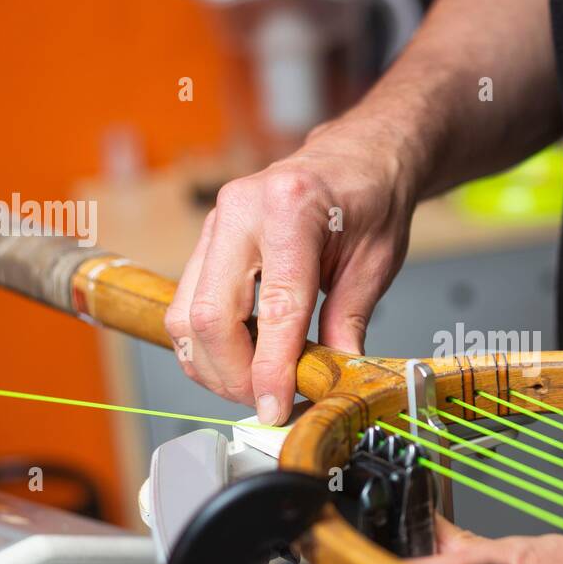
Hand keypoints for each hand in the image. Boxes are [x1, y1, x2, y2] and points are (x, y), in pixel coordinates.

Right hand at [164, 118, 418, 423]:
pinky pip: (188, 303)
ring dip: (214, 364)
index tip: (277, 407)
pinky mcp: (207, 239)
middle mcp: (242, 211)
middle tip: (266, 402)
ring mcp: (217, 223)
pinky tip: (239, 359)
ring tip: (253, 386)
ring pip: (186, 315)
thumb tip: (331, 380)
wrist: (354, 156)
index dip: (270, 369)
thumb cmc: (369, 197)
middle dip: (233, 374)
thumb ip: (350, 322)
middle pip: (210, 316)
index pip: (274, 308)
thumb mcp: (376, 262)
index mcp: (293, 210)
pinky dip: (208, 343)